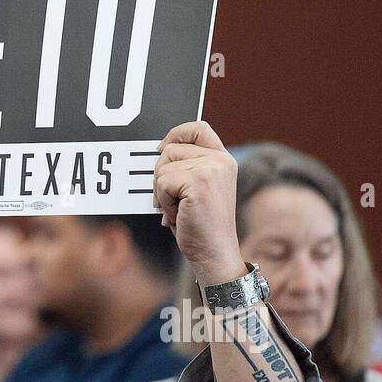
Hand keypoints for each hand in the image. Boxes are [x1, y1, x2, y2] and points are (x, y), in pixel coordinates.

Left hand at [152, 120, 245, 285]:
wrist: (214, 253)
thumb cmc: (201, 225)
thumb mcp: (199, 188)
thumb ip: (188, 166)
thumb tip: (159, 150)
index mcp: (223, 159)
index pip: (197, 128)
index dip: (175, 134)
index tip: (162, 149)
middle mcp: (220, 161)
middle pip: (169, 149)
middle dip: (161, 175)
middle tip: (174, 200)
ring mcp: (211, 170)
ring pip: (162, 167)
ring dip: (162, 192)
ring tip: (179, 209)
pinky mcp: (199, 183)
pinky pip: (162, 183)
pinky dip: (163, 201)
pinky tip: (178, 215)